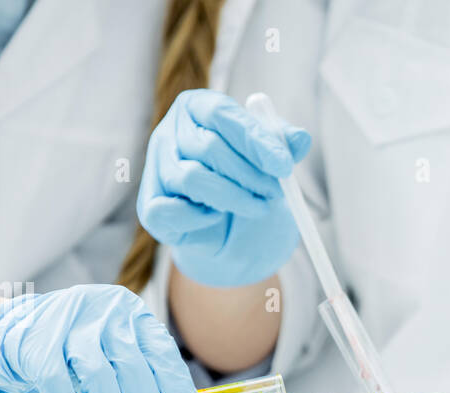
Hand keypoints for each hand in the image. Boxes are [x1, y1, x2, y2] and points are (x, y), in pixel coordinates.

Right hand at [0, 285, 203, 392]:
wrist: (14, 330)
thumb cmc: (78, 350)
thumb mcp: (116, 351)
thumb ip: (144, 380)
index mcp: (134, 316)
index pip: (166, 361)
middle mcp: (105, 314)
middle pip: (136, 374)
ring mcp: (69, 326)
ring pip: (101, 381)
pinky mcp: (37, 345)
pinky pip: (62, 387)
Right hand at [137, 89, 311, 287]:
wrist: (225, 228)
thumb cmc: (244, 180)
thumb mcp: (268, 158)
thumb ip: (283, 145)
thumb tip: (299, 139)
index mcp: (197, 107)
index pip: (222, 113)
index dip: (255, 139)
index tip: (284, 164)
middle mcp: (169, 132)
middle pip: (208, 146)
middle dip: (250, 173)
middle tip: (276, 192)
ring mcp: (156, 168)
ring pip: (192, 178)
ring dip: (233, 197)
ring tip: (257, 206)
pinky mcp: (150, 206)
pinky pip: (172, 210)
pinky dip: (201, 218)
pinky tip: (216, 217)